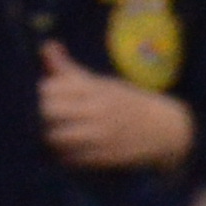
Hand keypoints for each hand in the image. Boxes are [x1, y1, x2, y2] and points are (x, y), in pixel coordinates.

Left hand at [36, 43, 199, 172]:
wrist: (165, 128)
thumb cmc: (126, 102)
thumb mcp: (100, 82)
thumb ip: (68, 68)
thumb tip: (46, 46)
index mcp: (93, 87)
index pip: (49, 88)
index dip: (39, 94)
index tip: (42, 98)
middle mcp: (97, 109)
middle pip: (48, 112)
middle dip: (40, 116)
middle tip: (42, 120)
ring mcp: (102, 134)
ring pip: (57, 137)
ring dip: (50, 138)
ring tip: (54, 137)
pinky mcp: (106, 156)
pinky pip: (72, 158)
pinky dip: (65, 156)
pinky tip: (68, 152)